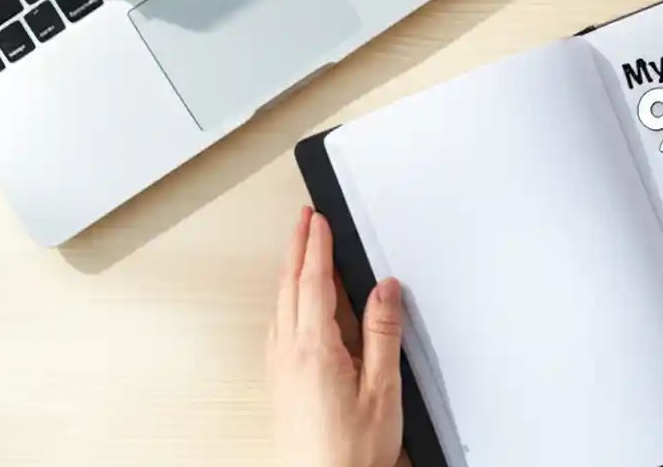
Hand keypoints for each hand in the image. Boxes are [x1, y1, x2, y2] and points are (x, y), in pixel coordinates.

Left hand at [269, 207, 404, 466]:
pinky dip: (285, 300)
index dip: (317, 247)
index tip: (319, 219)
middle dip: (297, 248)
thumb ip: (382, 334)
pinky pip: (278, 327)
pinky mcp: (279, 384)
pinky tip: (292, 305)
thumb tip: (384, 289)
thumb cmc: (351, 453)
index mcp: (315, 349)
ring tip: (299, 250)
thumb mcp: (382, 390)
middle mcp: (289, 355)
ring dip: (289, 272)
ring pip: (280, 306)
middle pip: (290, 287)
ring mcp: (280, 370)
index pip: (314, 283)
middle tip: (304, 219)